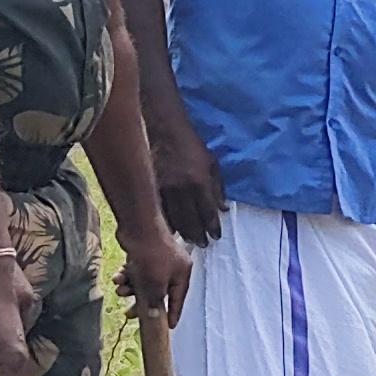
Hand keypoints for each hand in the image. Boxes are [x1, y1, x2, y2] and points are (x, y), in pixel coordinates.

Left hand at [115, 225, 192, 327]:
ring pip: (145, 281)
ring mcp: (159, 258)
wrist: (138, 226)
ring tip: (120, 290)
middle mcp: (173, 266)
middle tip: (129, 313)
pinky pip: (138, 270)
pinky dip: (128, 275)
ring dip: (131, 288)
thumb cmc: (152, 255)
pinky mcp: (145, 253)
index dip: (172, 313)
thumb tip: (155, 319)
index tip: (168, 326)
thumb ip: (156, 303)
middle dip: (142, 301)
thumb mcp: (155, 284)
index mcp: (182, 273)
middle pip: (158, 291)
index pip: (178, 298)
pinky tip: (118, 276)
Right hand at [148, 122, 227, 247]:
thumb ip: (219, 188)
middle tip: (204, 244)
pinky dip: (167, 223)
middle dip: (199, 235)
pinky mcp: (152, 189)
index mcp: (200, 182)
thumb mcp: (212, 163)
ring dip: (184, 233)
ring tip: (190, 240)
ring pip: (175, 220)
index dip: (213, 227)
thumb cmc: (191, 146)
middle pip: (191, 221)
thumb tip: (224, 209)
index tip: (216, 236)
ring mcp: (165, 190)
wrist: (164, 131)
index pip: (208, 213)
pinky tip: (172, 230)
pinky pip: (160, 212)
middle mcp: (183, 189)